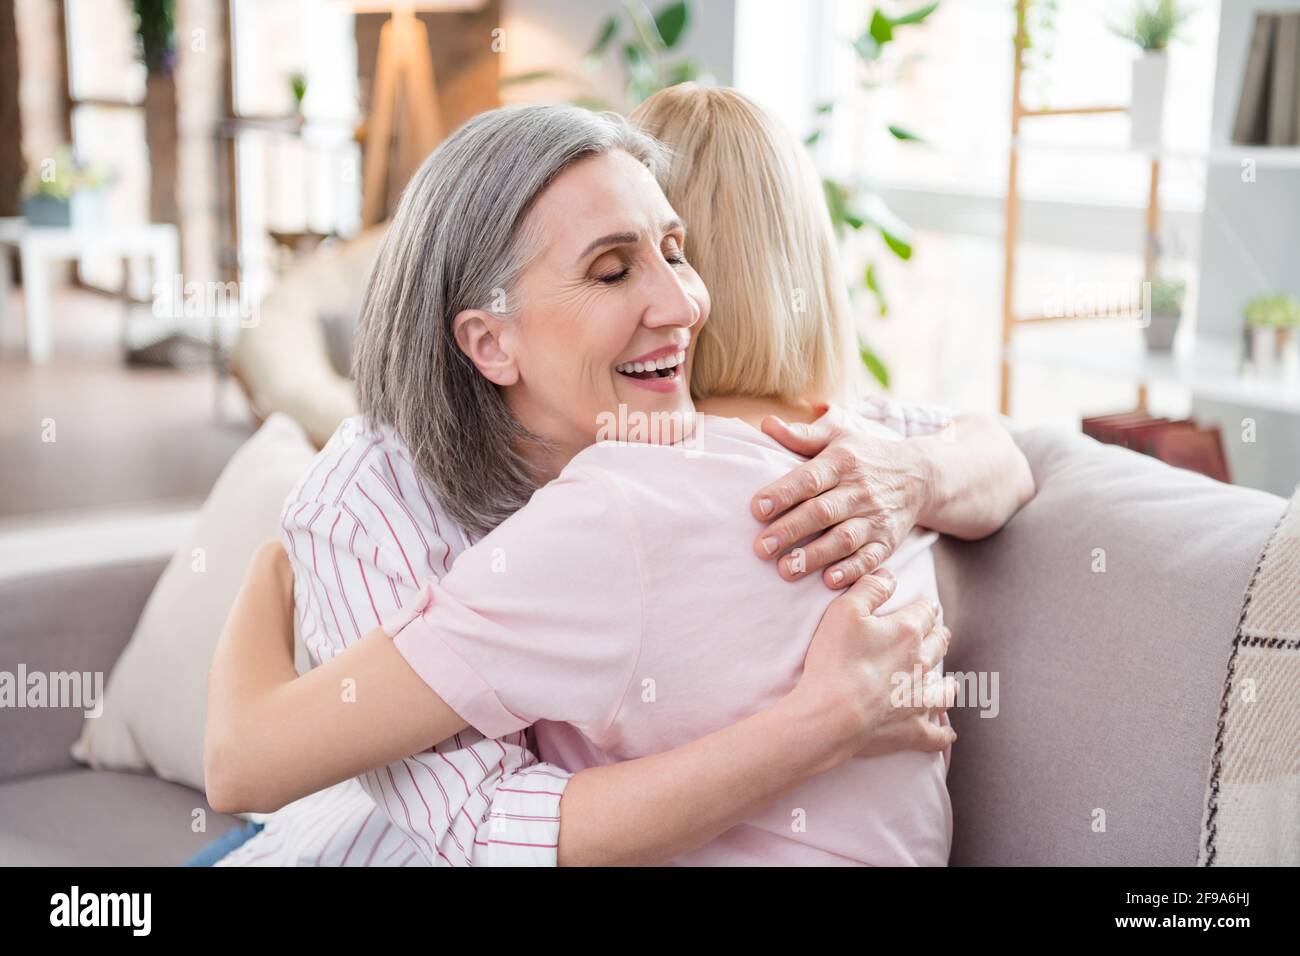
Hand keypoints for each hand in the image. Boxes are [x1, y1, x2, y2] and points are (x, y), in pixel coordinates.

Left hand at [751, 415, 933, 588]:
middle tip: (761, 548)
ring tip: (785, 569)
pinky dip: (851, 571)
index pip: (809, 479)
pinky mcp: (887, 541)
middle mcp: (859, 491)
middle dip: (790, 530)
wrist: (918, 475)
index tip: (756, 508)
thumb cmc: (864, 456)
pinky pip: (869, 559)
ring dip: (814, 556)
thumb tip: (766, 424)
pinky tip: (828, 581)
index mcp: (842, 462)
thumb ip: (801, 436)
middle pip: (821, 512)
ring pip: (843, 539)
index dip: (782, 494)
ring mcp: (875, 518)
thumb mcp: (837, 437)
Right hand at [788, 568, 955, 766]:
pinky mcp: (913, 730)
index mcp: (907, 632)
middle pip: (938, 645)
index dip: (925, 607)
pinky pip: (938, 734)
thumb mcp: (844, 610)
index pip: (926, 612)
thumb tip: (890, 575)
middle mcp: (921, 664)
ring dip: (947, 683)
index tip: (927, 606)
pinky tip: (947, 733)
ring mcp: (919, 700)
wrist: (831, 714)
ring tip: (948, 682)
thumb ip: (870, 587)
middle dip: (938, 637)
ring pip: (945, 689)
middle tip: (937, 634)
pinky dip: (944, 733)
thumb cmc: (835, 660)